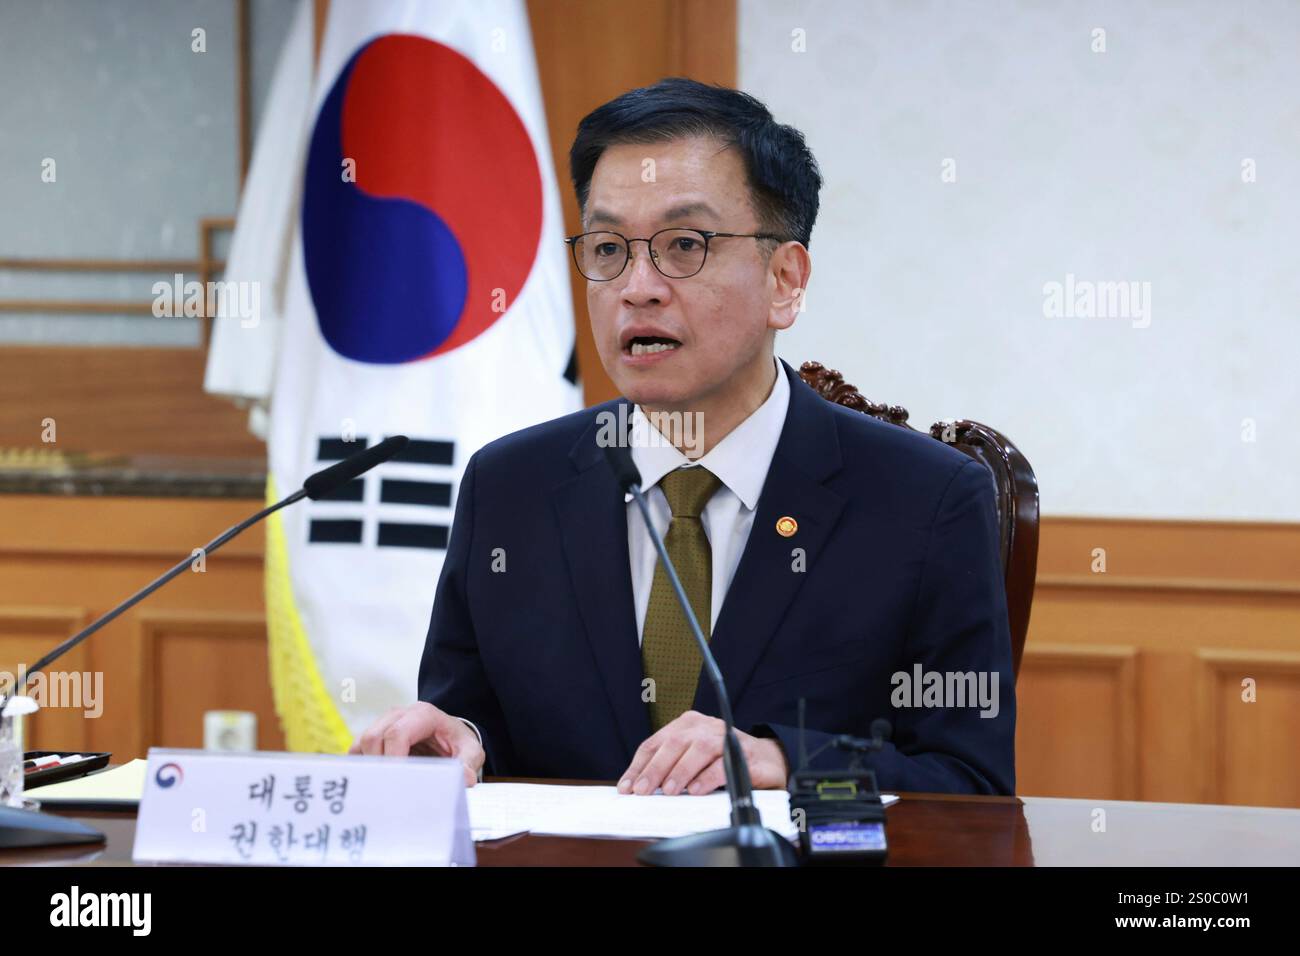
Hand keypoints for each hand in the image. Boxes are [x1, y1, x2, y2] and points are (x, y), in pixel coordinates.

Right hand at [348, 702, 483, 787]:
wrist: (450, 735)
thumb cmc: (458, 742)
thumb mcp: (471, 751)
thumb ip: (468, 763)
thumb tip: (465, 779)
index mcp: (423, 715)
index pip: (397, 733)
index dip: (393, 758)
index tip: (396, 783)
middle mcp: (399, 714)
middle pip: (374, 737)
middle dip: (379, 766)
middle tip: (390, 790)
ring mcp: (383, 722)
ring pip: (362, 743)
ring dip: (369, 767)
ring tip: (385, 786)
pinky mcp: (374, 734)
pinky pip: (356, 750)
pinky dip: (362, 767)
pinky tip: (375, 782)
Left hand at [617, 711, 788, 794]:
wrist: (766, 759)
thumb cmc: (722, 760)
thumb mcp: (692, 760)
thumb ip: (670, 768)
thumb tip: (643, 789)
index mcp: (686, 725)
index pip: (655, 743)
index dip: (639, 765)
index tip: (627, 786)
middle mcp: (703, 726)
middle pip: (673, 744)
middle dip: (654, 769)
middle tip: (643, 790)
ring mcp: (723, 736)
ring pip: (697, 749)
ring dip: (680, 771)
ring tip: (669, 791)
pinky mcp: (742, 752)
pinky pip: (722, 763)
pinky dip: (707, 778)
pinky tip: (697, 790)